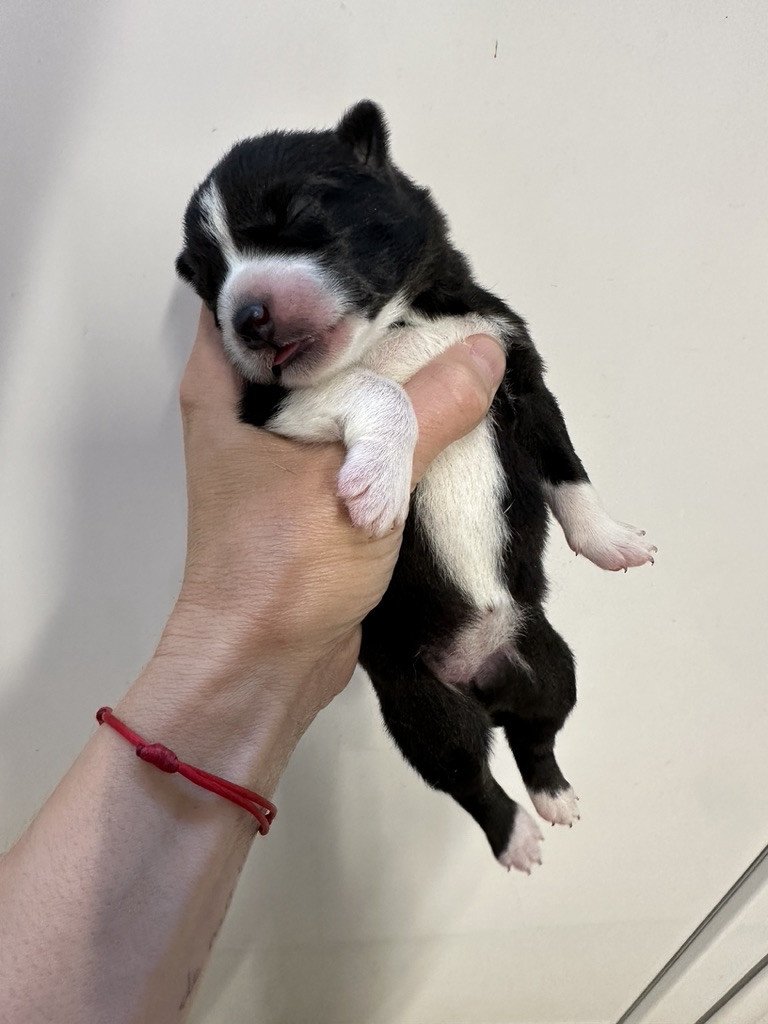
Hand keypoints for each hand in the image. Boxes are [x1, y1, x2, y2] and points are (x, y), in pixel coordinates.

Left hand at [145, 307, 504, 737]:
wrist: (266, 668)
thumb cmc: (283, 568)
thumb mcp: (361, 478)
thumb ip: (427, 409)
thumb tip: (486, 348)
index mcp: (227, 382)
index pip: (264, 290)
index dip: (322, 264)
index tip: (388, 249)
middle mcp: (250, 406)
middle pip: (318, 338)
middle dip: (379, 320)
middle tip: (443, 293)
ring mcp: (283, 447)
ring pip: (345, 388)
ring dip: (396, 376)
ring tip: (456, 337)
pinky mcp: (315, 484)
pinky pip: (360, 434)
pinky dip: (398, 423)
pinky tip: (446, 403)